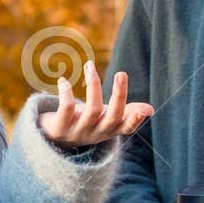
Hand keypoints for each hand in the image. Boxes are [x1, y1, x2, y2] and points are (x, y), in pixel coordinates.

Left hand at [39, 61, 153, 146]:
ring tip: (89, 65)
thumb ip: (127, 112)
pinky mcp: (60, 129)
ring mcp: (78, 132)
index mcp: (109, 130)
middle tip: (121, 73)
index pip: (126, 128)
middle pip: (112, 117)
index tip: (145, 110)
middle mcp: (96, 133)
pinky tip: (62, 80)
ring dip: (93, 85)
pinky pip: (66, 109)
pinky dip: (66, 93)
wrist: (53, 137)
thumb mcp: (106, 118)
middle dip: (119, 95)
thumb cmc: (86, 122)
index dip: (135, 120)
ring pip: (91, 110)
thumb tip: (150, 110)